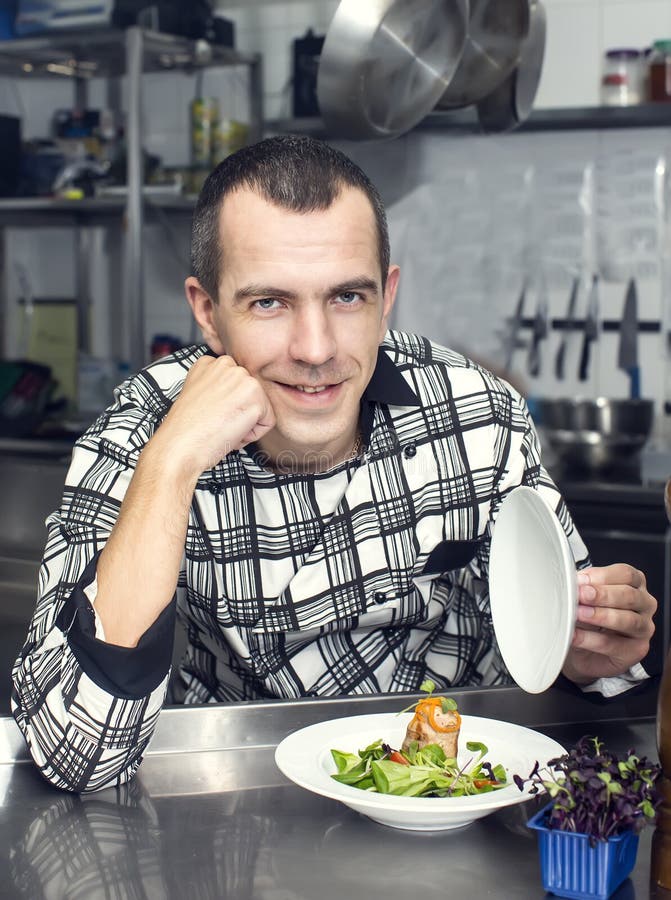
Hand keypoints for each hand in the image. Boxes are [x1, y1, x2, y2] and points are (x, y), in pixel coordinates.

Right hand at [153, 354, 275, 475]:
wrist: (179, 446)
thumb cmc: (186, 430)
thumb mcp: (198, 396)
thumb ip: (218, 388)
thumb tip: (236, 397)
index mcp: (210, 363)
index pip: (237, 384)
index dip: (227, 405)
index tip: (210, 413)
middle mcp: (227, 364)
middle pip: (251, 394)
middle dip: (240, 413)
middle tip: (216, 422)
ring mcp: (242, 379)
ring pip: (261, 407)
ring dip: (247, 424)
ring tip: (222, 427)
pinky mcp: (255, 397)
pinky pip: (267, 422)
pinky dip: (253, 434)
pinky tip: (231, 432)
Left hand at [561, 563, 655, 683]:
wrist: (582, 649)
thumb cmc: (587, 617)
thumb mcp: (584, 597)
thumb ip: (583, 588)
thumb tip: (573, 583)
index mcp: (634, 584)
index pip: (626, 574)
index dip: (602, 576)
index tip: (581, 580)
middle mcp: (644, 604)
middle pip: (629, 595)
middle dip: (602, 595)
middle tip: (580, 595)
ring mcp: (644, 628)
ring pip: (627, 620)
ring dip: (599, 616)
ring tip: (578, 615)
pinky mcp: (637, 650)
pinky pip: (614, 644)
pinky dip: (590, 639)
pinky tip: (575, 635)